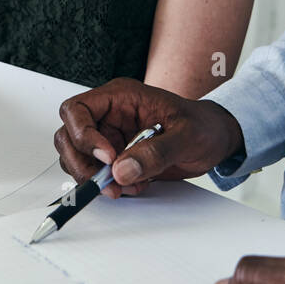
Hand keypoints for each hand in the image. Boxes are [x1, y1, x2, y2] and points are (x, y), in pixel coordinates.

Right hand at [54, 78, 244, 197]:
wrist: (215, 140)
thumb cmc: (204, 126)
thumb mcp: (187, 135)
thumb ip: (156, 151)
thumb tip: (122, 169)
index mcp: (121, 97)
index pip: (78, 109)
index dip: (84, 134)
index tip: (107, 157)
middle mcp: (109, 115)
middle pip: (69, 136)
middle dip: (83, 163)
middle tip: (107, 181)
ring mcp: (110, 137)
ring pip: (76, 157)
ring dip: (95, 178)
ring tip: (126, 185)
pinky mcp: (115, 158)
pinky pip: (96, 173)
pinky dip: (109, 186)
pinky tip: (133, 186)